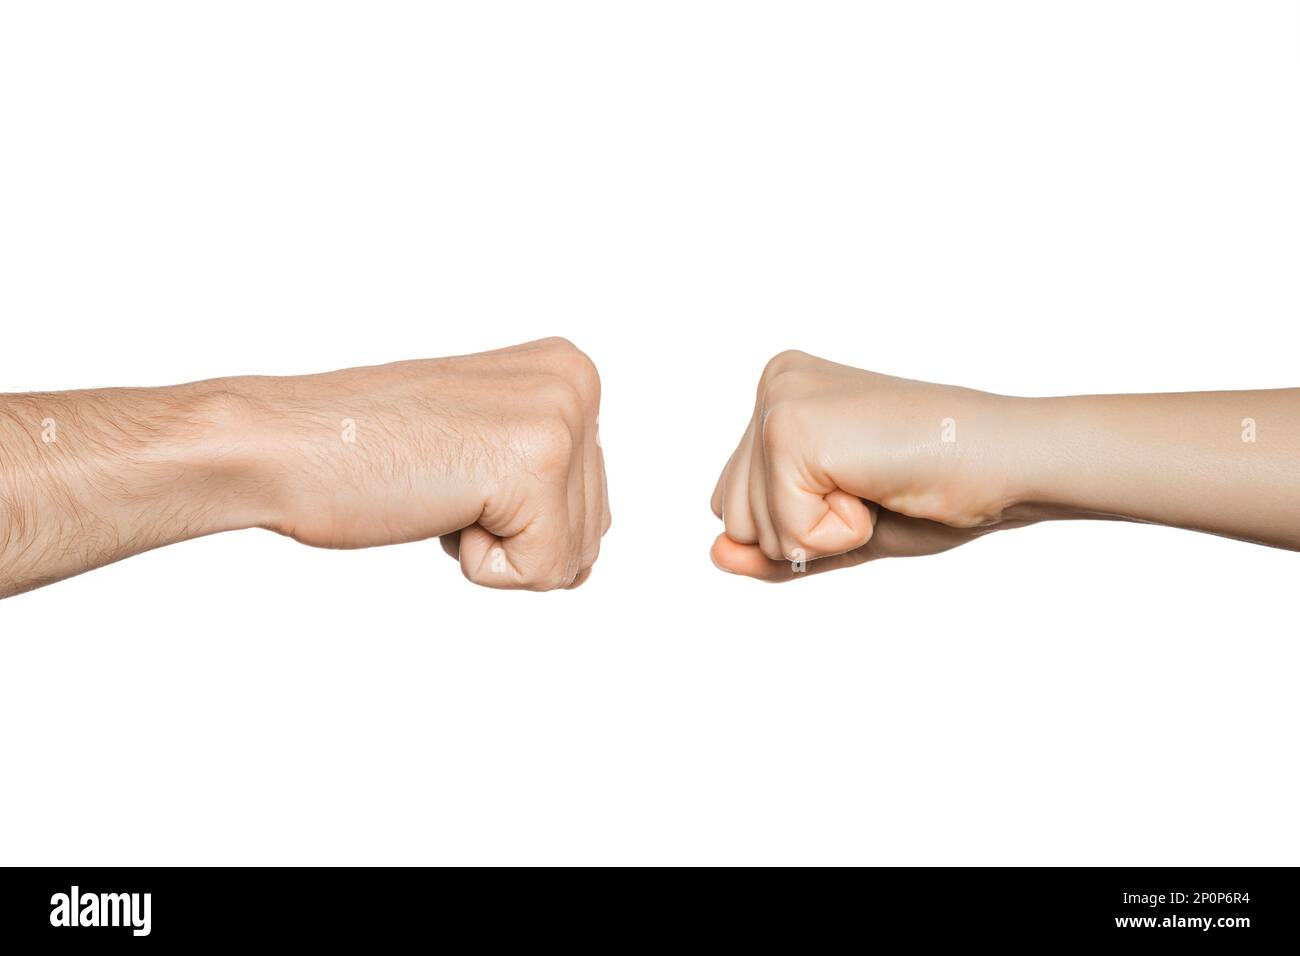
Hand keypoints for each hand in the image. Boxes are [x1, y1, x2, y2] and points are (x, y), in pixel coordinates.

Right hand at [250, 337, 610, 589]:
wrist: (277, 444)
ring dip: (495, 549)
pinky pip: (543, 573)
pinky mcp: (535, 464)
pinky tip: (436, 504)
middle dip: (511, 536)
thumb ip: (546, 475)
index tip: (452, 466)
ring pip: (572, 557)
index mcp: (569, 369)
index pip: (590, 503)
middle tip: (440, 480)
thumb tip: (588, 560)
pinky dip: (480, 566)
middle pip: (591, 532)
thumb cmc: (363, 452)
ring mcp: (561, 418)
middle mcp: (577, 382)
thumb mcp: (481, 444)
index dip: (513, 517)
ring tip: (438, 487)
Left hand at [710, 350, 1299, 581]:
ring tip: (879, 483)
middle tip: (877, 485)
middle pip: (730, 513)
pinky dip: (839, 535)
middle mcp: (774, 383)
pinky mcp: (792, 430)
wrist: (1013, 463)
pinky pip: (785, 534)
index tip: (870, 481)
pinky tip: (881, 486)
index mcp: (783, 393)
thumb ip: (775, 544)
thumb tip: (714, 554)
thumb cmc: (939, 490)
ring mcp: (780, 402)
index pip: (737, 501)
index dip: (805, 522)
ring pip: (750, 528)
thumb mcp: (840, 528)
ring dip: (823, 533)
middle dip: (804, 528)